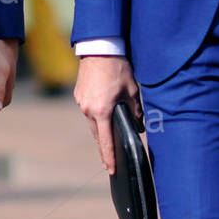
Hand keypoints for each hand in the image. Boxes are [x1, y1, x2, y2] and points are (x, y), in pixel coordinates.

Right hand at [74, 55, 142, 174]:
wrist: (99, 48)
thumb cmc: (117, 68)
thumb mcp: (132, 90)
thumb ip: (136, 110)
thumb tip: (139, 125)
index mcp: (102, 111)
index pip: (105, 141)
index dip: (109, 157)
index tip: (111, 170)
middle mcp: (88, 110)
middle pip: (97, 135)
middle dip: (104, 148)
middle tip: (110, 161)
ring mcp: (81, 102)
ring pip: (92, 123)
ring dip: (100, 131)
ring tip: (108, 139)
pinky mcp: (79, 95)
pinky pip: (88, 111)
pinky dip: (96, 117)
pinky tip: (102, 116)